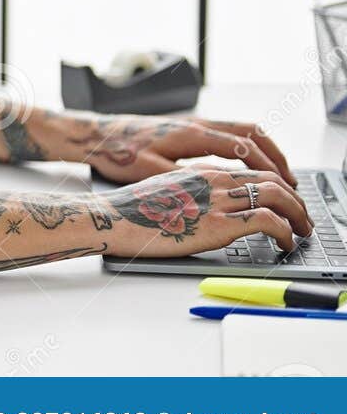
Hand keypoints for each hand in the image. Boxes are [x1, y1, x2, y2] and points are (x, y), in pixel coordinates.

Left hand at [72, 112, 297, 186]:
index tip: (285, 187)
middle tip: (292, 182)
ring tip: (277, 174)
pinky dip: (247, 145)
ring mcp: (192, 123)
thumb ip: (186, 179)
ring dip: (264, 149)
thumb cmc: (117, 154)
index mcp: (191, 135)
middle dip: (276, 157)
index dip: (268, 168)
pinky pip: (228, 131)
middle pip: (251, 133)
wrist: (94, 134)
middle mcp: (196, 124)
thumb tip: (219, 188)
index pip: (244, 148)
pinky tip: (247, 164)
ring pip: (241, 129)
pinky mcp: (186, 127)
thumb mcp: (150, 172)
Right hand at [101, 166, 313, 258]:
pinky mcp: (220, 222)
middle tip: (302, 218)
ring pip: (278, 196)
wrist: (110, 217)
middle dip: (295, 200)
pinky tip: (285, 243)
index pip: (251, 172)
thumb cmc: (128, 210)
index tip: (284, 201)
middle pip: (271, 180)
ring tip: (301, 231)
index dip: (276, 186)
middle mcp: (214, 178)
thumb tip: (204, 204)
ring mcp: (218, 198)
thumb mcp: (162, 190)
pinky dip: (286, 231)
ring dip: (298, 215)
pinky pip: (269, 221)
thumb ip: (189, 190)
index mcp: (200, 170)